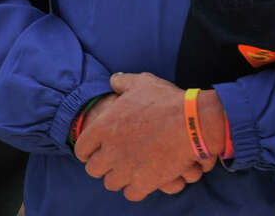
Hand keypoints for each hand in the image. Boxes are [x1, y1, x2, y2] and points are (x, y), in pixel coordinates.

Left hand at [73, 72, 221, 201]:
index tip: (94, 151)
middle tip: (112, 162)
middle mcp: (110, 149)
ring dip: (118, 178)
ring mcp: (126, 168)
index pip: (81, 148)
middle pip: (93, 170)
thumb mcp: (141, 82)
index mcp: (104, 126)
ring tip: (127, 171)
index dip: (87, 150)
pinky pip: (131, 194)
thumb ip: (123, 82)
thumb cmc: (167, 101)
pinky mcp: (144, 182)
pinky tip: (142, 180)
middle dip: (102, 166)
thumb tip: (113, 81)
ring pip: (111, 183)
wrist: (193, 122)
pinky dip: (135, 189)